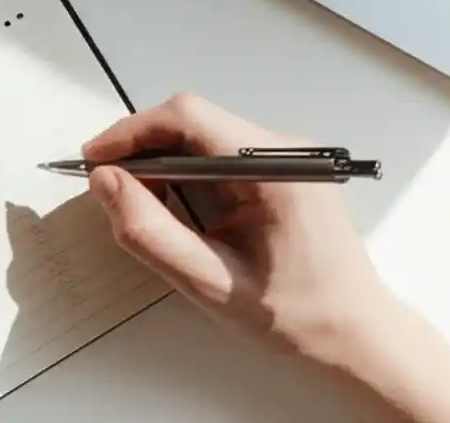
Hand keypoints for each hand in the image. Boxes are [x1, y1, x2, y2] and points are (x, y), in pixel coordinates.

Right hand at [85, 94, 449, 421]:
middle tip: (110, 189)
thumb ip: (151, 232)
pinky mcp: (281, 168)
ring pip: (203, 133)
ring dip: (163, 161)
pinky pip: (219, 152)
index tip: (94, 159)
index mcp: (277, 169)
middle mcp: (286, 149)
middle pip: (193, 119)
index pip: (189, 117)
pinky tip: (176, 209)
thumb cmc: (296, 314)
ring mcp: (287, 155)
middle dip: (142, 148)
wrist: (355, 332)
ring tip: (144, 207)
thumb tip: (106, 183)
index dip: (132, 132)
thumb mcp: (210, 283)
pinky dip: (186, 172)